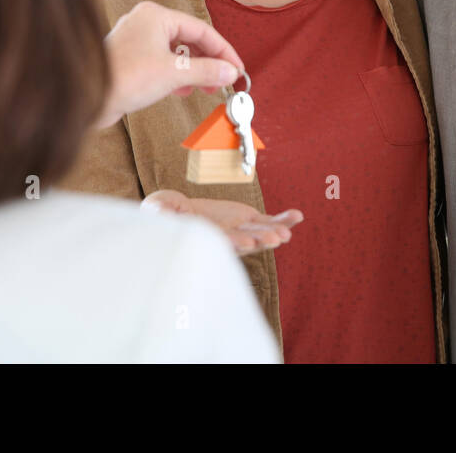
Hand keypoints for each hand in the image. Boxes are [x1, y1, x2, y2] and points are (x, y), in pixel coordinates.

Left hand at [94, 1, 243, 128]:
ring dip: (193, 69)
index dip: (223, 50)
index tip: (236, 68)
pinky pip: (162, 62)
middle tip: (222, 81)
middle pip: (189, 39)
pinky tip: (181, 89)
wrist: (87, 98)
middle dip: (208, 61)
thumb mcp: (174, 73)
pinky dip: (176, 74)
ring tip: (205, 87)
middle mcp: (146, 22)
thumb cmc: (123, 78)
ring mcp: (136, 40)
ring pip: (176, 51)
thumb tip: (230, 71)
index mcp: (156, 16)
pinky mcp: (130, 59)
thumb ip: (206, 70)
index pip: (201, 29)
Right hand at [142, 189, 303, 254]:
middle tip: (274, 240)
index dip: (231, 243)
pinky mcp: (247, 221)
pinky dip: (283, 220)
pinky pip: (269, 221)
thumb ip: (161, 212)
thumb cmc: (165, 214)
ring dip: (273, 233)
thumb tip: (158, 212)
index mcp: (206, 240)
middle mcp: (226, 240)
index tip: (243, 243)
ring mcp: (239, 231)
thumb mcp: (158, 210)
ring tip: (285, 234)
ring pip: (260, 233)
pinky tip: (297, 216)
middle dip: (259, 241)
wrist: (179, 212)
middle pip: (245, 242)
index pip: (221, 244)